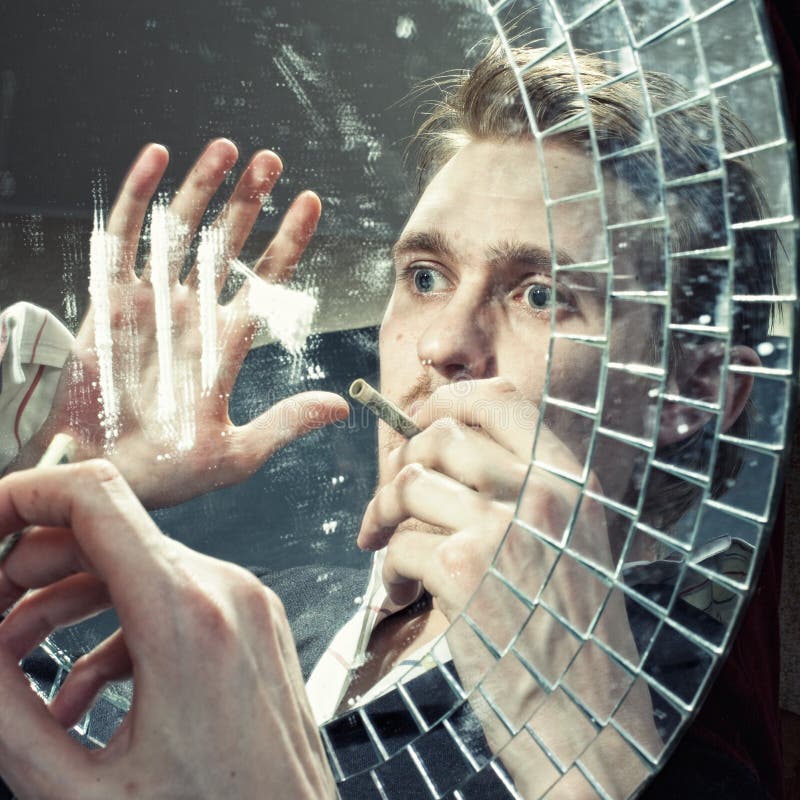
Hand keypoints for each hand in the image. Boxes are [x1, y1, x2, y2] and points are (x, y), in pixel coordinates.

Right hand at [0, 461, 335, 798]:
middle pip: (108, 534)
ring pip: (139, 569)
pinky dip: (115, 631)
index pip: (93, 498)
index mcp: (186, 614)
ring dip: (65, 602)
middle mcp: (228, 590)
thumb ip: (6, 713)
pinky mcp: (257, 627)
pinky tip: (78, 694)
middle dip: (27, 567)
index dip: (22, 497)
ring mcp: (249, 605)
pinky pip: (174, 604)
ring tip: (12, 656)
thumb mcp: (79, 790)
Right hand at [17, 140, 347, 506]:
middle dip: (249, 202)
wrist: (100, 478)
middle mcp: (192, 315)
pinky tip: (157, 158)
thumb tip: (342, 407)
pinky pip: (124, 237)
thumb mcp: (235, 453)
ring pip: (181, 230)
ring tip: (229, 149)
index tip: (310, 203)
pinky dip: (139, 197)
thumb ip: (285, 423)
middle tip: (272, 161)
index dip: (288, 241)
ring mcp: (151, 303)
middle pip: (226, 244)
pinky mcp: (108, 301)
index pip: (264, 280)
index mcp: (225, 344)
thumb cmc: (164, 474)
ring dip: (203, 188)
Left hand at [357, 377, 659, 797]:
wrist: (589, 719)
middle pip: (440, 436)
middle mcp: (540, 493)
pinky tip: (403, 589)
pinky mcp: (464, 572)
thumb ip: (524, 490)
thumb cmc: (573, 633)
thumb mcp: (573, 540)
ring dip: (384, 513)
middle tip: (391, 499)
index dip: (446, 400)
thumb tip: (450, 451)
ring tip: (386, 544)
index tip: (419, 423)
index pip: (499, 399)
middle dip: (401, 462)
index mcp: (569, 479)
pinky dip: (388, 566)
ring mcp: (501, 529)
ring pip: (410, 483)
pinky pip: (399, 543)